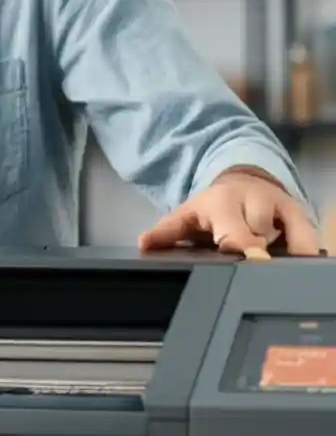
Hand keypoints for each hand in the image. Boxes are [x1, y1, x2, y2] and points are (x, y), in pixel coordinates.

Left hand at [138, 169, 320, 258]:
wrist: (243, 184)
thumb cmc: (212, 209)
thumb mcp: (186, 216)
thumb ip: (167, 232)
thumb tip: (144, 243)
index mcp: (222, 203)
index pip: (233, 228)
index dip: (240, 241)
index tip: (244, 253)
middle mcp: (254, 201)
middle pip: (262, 232)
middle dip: (257, 250)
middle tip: (254, 264)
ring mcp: (280, 208)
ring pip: (289, 235)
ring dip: (282, 253)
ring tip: (271, 267)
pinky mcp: (300, 215)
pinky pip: (308, 237)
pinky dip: (304, 251)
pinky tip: (297, 264)